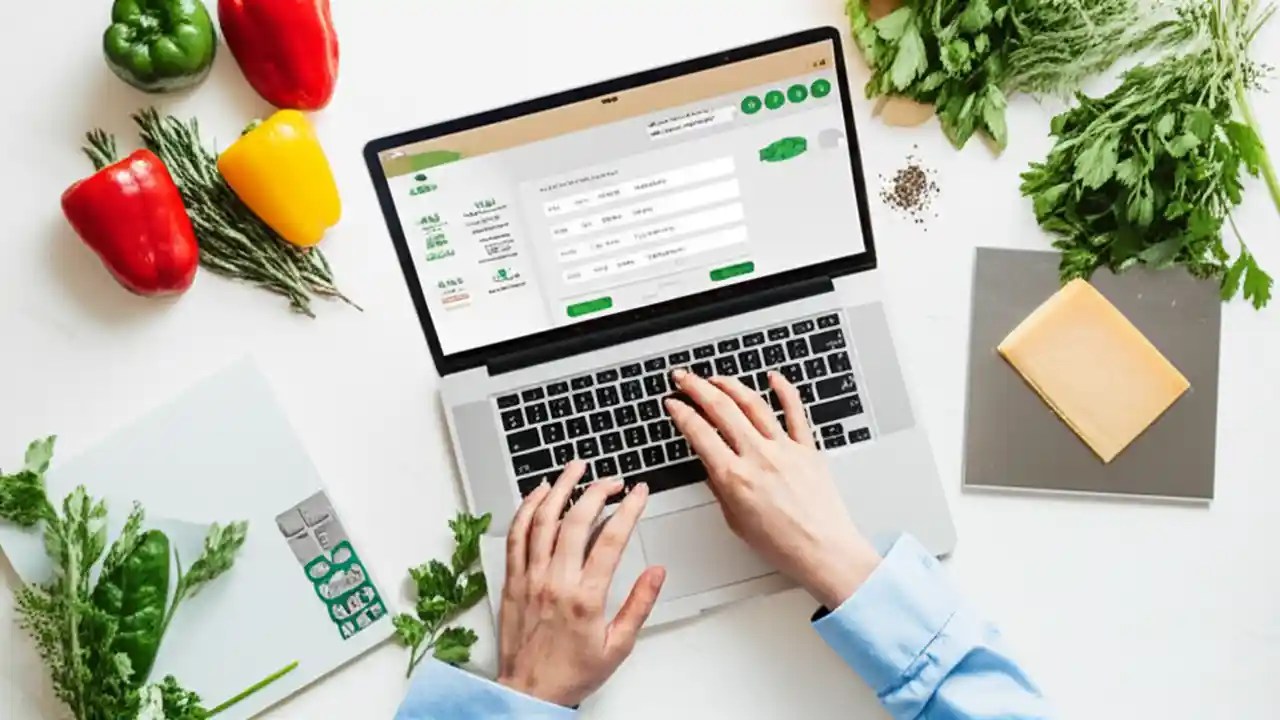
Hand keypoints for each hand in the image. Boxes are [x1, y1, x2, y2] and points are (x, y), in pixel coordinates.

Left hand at [497, 461, 665, 707]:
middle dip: (598, 490)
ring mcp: (530, 577)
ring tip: (575, 468)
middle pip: (577, 520)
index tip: (639, 492)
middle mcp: (556, 581)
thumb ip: (639, 605)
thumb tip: (657, 572)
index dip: (628, 508)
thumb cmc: (571, 673)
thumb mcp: (618, 646)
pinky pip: (516, 535)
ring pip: (543, 520)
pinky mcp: (512, 580)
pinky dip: (526, 508)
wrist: (529, 692)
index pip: (612, 539)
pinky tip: (538, 494)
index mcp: (586, 597)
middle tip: (613, 480)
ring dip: (560, 488)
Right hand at [665, 369, 879, 608]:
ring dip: (729, 384)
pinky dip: (784, 389)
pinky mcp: (807, 448)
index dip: (681, 413)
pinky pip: (795, 411)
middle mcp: (758, 457)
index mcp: (735, 478)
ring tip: (715, 377)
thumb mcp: (735, 520)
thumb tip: (709, 463)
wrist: (823, 551)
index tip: (673, 403)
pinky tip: (773, 377)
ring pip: (753, 403)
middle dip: (697, 387)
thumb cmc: (783, 544)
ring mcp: (784, 449)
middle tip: (684, 378)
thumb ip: (719, 487)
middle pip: (722, 408)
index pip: (700, 433)